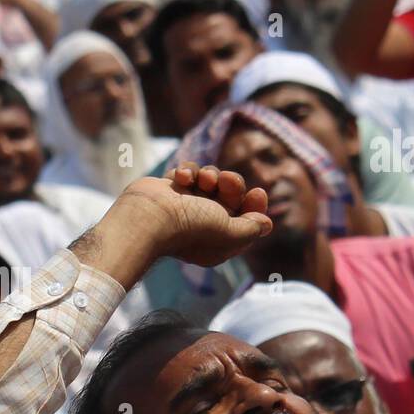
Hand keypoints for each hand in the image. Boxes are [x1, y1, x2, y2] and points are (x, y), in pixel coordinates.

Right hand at [80, 165, 270, 287]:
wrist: (147, 216)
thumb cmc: (189, 226)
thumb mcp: (229, 232)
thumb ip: (251, 228)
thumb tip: (266, 224)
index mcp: (218, 241)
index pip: (246, 220)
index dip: (255, 206)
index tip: (258, 192)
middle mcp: (203, 223)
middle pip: (230, 196)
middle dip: (232, 184)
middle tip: (227, 180)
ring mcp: (186, 205)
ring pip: (210, 180)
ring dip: (210, 175)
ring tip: (202, 180)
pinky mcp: (171, 190)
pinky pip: (189, 173)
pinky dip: (188, 172)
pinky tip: (181, 178)